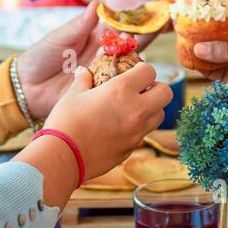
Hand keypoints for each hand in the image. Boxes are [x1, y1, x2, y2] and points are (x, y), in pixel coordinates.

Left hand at [14, 2, 159, 118]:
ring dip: (134, 64)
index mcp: (93, 38)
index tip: (140, 18)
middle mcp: (102, 55)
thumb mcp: (58, 39)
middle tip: (142, 37)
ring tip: (141, 60)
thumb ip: (78, 26)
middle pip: (127, 47)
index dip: (129, 23)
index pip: (116, 28)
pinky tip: (136, 84)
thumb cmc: (39, 57)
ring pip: (126, 68)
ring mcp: (103, 74)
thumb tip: (96, 4)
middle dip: (136, 42)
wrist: (25, 88)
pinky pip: (117, 89)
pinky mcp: (100, 93)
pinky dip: (127, 86)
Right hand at [44, 62, 171, 179]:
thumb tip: (84, 71)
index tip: (133, 72)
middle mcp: (136, 110)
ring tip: (131, 109)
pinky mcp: (131, 149)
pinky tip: (117, 129)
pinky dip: (137, 129)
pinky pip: (143, 134)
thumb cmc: (65, 122)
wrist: (62, 158)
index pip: (149, 71)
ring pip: (159, 116)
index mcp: (122, 90)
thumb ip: (83, 80)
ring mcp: (136, 132)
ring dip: (151, 109)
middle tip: (140, 90)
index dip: (142, 69)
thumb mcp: (72, 95)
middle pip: (166, 93)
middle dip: (156, 89)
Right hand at [194, 19, 227, 109]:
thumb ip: (227, 51)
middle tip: (189, 36)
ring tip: (188, 51)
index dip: (219, 23)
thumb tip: (199, 47)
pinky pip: (222, 74)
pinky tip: (196, 66)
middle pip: (227, 42)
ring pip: (222, 59)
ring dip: (207, 56)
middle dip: (209, 40)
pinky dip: (209, 71)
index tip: (200, 20)